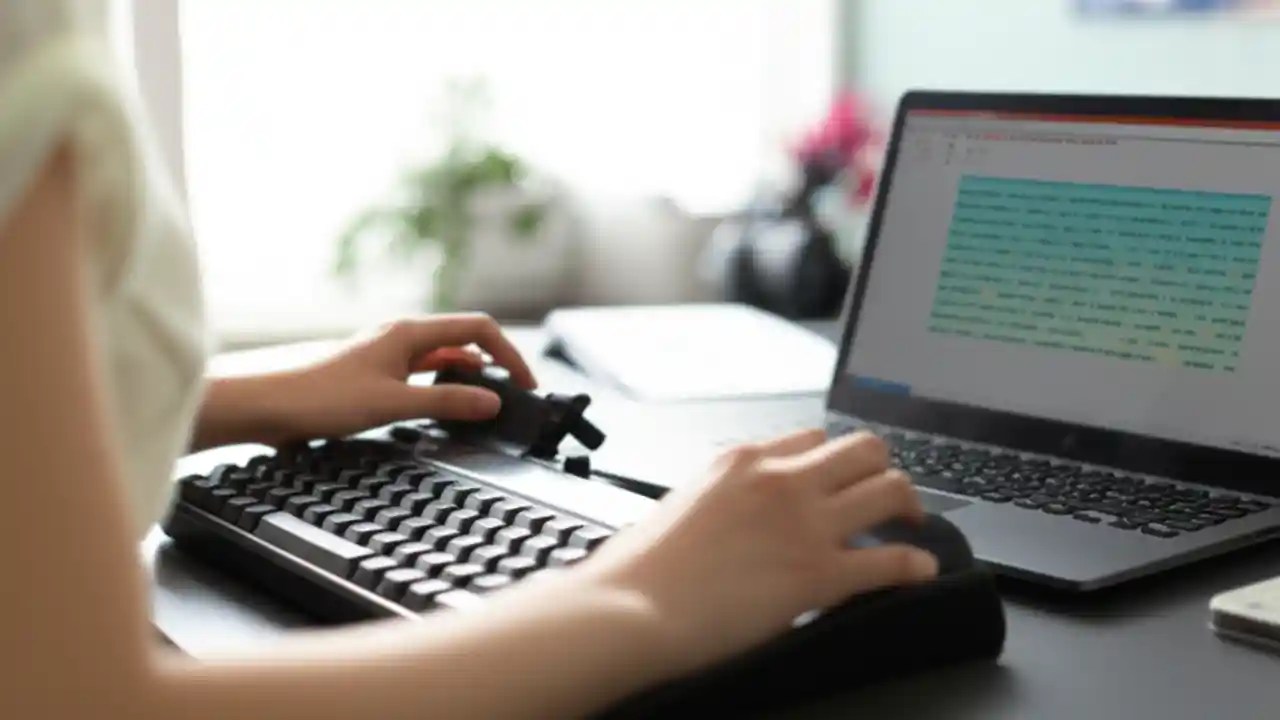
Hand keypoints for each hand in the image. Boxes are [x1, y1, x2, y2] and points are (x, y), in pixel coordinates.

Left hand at [203, 314, 536, 448]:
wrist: (265, 404)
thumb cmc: (319, 397)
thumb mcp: (392, 404)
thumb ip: (446, 404)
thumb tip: (492, 401)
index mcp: (409, 332)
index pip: (478, 329)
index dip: (509, 354)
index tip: (525, 384)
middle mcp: (400, 336)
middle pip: (463, 341)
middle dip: (492, 366)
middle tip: (510, 398)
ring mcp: (387, 354)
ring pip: (442, 359)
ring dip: (466, 378)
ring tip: (481, 407)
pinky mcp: (374, 373)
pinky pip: (421, 374)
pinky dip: (441, 388)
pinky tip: (440, 410)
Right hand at [577, 429, 937, 675]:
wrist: (631, 608)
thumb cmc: (639, 568)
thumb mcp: (681, 504)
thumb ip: (720, 496)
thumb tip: (731, 511)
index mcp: (743, 460)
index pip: (811, 438)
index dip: (831, 460)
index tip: (837, 479)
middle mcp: (781, 480)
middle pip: (864, 449)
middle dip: (882, 470)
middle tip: (886, 498)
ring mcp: (805, 524)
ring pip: (890, 489)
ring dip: (908, 507)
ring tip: (910, 527)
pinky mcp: (819, 574)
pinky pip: (892, 560)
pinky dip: (915, 566)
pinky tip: (921, 572)